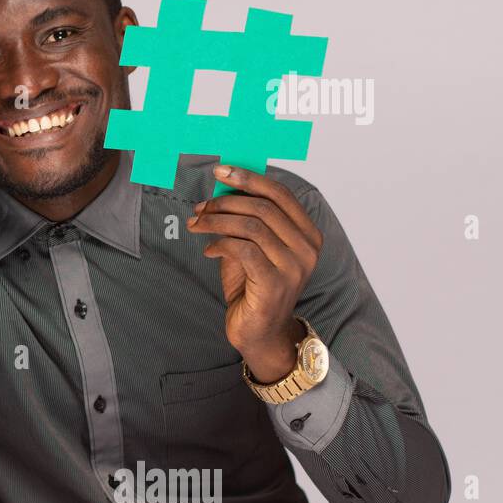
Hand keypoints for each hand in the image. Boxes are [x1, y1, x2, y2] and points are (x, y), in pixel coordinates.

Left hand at [186, 164, 322, 382]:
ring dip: (216, 221)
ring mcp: (294, 266)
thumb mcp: (250, 248)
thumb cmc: (253, 287)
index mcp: (307, 233)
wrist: (259, 332)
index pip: (280, 194)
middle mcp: (307, 247)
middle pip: (262, 207)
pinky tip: (209, 250)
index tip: (221, 171)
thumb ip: (244, 222)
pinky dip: (220, 244)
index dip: (249, 178)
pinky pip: (243, 250)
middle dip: (224, 203)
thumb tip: (220, 191)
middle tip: (199, 208)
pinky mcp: (275, 282)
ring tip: (196, 225)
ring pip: (251, 226)